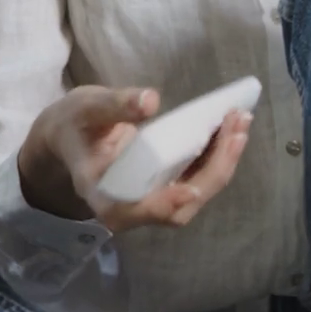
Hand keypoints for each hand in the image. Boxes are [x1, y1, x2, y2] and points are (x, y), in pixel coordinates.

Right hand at [20, 85, 251, 234]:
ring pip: (191, 197)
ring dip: (221, 163)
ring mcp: (150, 201)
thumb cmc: (73, 123)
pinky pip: (195, 183)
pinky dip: (217, 159)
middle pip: (175, 208)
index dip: (157, 206)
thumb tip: (150, 101)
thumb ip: (115, 105)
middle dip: (211, 172)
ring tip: (240, 123)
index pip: (126, 211)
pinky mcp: (165, 190)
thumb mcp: (85, 108)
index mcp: (99, 191)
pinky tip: (232, 129)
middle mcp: (127, 206)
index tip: (186, 191)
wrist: (70, 138)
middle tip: (235, 130)